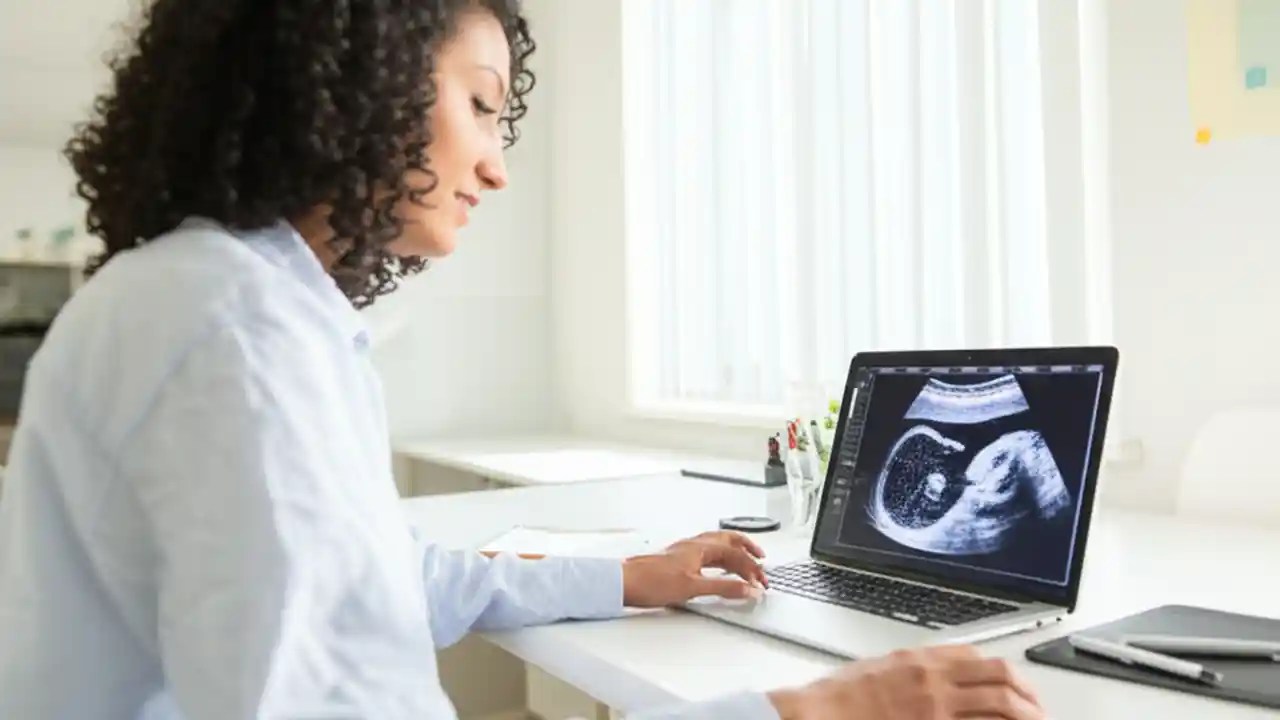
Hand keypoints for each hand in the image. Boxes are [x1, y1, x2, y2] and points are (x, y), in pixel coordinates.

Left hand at [621, 531, 767, 606]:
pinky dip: (720, 557)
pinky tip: (717, 567)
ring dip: (734, 551)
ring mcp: (685, 551)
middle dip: (748, 550)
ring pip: (717, 544)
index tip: (760, 584)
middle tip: (761, 562)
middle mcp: (694, 545)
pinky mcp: (677, 559)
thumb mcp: (693, 588)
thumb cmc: (652, 582)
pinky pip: (706, 552)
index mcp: (700, 548)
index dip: (751, 569)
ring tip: (745, 560)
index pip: (735, 555)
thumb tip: (748, 589)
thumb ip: (723, 587)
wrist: (623, 582)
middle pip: (728, 541)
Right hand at [768, 645, 1044, 719]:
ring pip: (999, 705)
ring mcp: (936, 708)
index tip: (1014, 685)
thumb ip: (915, 669)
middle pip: (999, 677)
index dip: (1004, 671)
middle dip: (1026, 693)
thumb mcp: (881, 669)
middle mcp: (934, 680)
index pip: (978, 657)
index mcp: (920, 660)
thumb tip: (941, 675)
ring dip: (1025, 714)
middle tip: (1037, 709)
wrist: (818, 714)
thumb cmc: (840, 697)